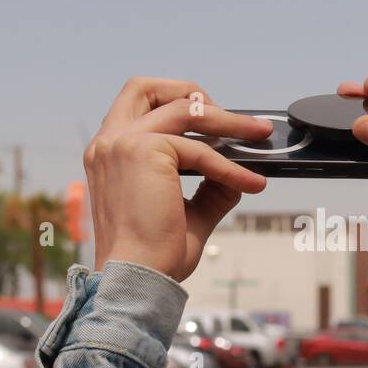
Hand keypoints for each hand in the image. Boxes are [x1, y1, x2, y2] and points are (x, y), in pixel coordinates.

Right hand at [84, 77, 270, 280]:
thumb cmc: (152, 256)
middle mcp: (108, 143)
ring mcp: (122, 143)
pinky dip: (232, 167)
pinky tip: (251, 183)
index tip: (215, 125)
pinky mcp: (144, 151)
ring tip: (259, 134)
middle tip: (228, 117)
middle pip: (146, 87)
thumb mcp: (187, 213)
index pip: (139, 110)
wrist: (136, 279)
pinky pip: (202, 151)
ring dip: (229, 120)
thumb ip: (209, 187)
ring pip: (185, 109)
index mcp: (108, 155)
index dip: (178, 109)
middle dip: (190, 93)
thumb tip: (239, 174)